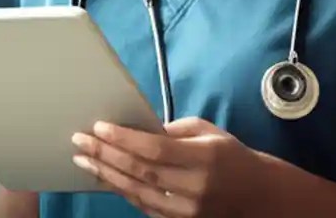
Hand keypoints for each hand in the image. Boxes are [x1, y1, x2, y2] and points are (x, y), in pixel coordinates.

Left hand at [71, 117, 266, 217]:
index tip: (99, 126)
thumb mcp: (208, 132)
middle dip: (106, 155)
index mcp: (204, 158)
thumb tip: (138, 130)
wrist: (256, 195)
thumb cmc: (230, 156)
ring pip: (137, 192)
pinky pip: (143, 206)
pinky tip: (105, 177)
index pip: (156, 149)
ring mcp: (186, 210)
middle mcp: (194, 187)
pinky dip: (121, 191)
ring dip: (106, 175)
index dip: (124, 139)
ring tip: (83, 159)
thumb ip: (174, 131)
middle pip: (141, 171)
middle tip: (80, 140)